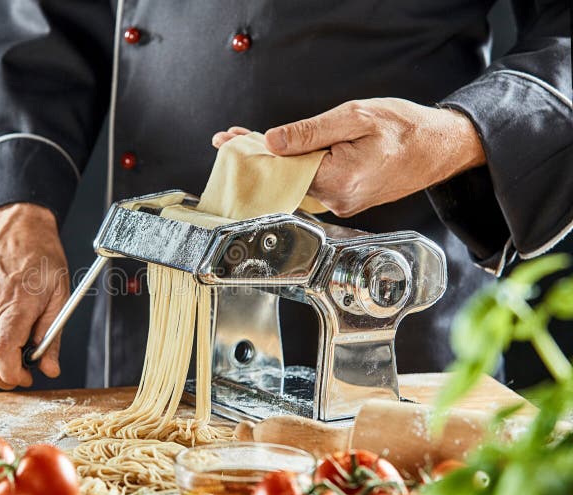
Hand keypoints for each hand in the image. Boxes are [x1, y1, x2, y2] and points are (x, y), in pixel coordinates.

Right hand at [0, 203, 69, 388]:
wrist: (16, 225)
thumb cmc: (42, 256)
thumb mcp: (60, 294)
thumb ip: (52, 335)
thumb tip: (49, 368)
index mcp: (15, 303)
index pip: (2, 352)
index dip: (13, 374)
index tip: (28, 377)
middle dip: (2, 378)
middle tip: (21, 375)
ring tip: (9, 363)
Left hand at [212, 98, 485, 216]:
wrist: (440, 147)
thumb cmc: (405, 128)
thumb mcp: (355, 117)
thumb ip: (310, 132)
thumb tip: (272, 141)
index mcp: (338, 180)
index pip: (282, 170)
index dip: (254, 154)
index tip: (229, 143)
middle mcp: (338, 200)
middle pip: (285, 179)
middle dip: (258, 159)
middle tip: (230, 142)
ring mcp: (342, 203)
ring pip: (298, 181)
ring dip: (276, 162)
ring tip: (249, 143)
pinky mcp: (347, 199)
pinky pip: (313, 183)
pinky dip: (297, 168)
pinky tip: (284, 154)